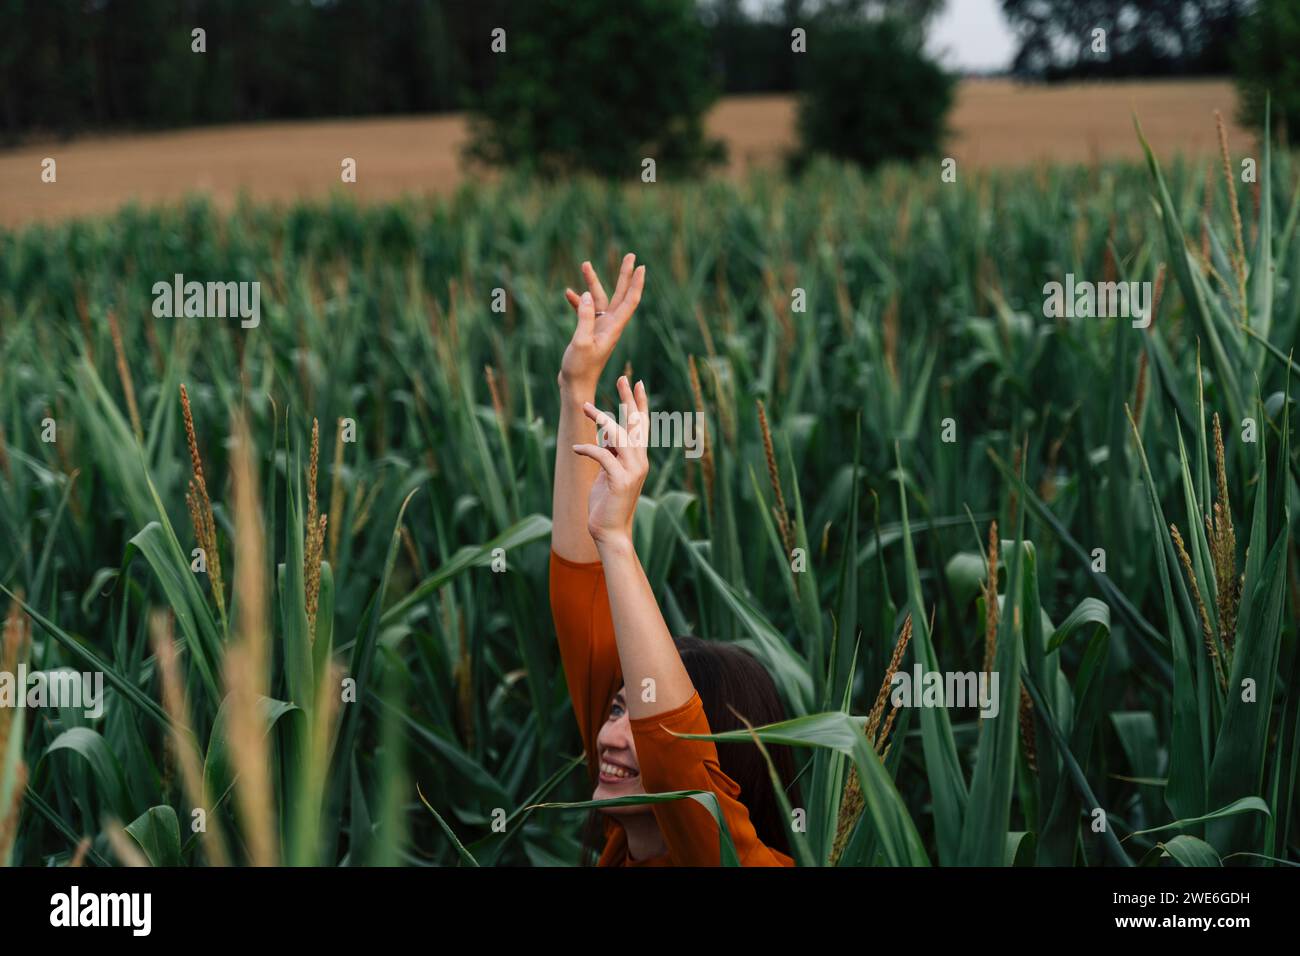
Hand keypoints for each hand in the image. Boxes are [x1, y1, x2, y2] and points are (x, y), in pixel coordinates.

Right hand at [559, 254, 645, 391]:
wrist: (575, 386)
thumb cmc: (580, 368)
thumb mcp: (581, 342)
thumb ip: (584, 318)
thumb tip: (587, 294)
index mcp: (613, 328)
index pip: (629, 301)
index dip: (636, 283)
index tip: (641, 266)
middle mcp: (610, 326)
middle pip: (620, 295)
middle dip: (624, 275)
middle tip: (630, 255)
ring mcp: (600, 328)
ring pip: (600, 300)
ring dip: (593, 283)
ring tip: (585, 264)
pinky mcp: (589, 332)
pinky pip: (586, 311)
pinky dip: (578, 302)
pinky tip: (568, 293)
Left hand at [572, 375, 650, 546]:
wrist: (611, 532)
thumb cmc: (607, 504)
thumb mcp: (609, 474)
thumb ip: (611, 455)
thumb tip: (606, 438)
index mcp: (638, 459)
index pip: (641, 426)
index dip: (639, 404)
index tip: (637, 383)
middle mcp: (640, 462)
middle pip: (635, 424)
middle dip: (628, 400)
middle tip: (622, 377)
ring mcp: (632, 472)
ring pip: (619, 436)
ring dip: (600, 419)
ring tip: (584, 406)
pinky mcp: (620, 481)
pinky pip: (603, 456)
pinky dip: (589, 449)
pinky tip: (576, 449)